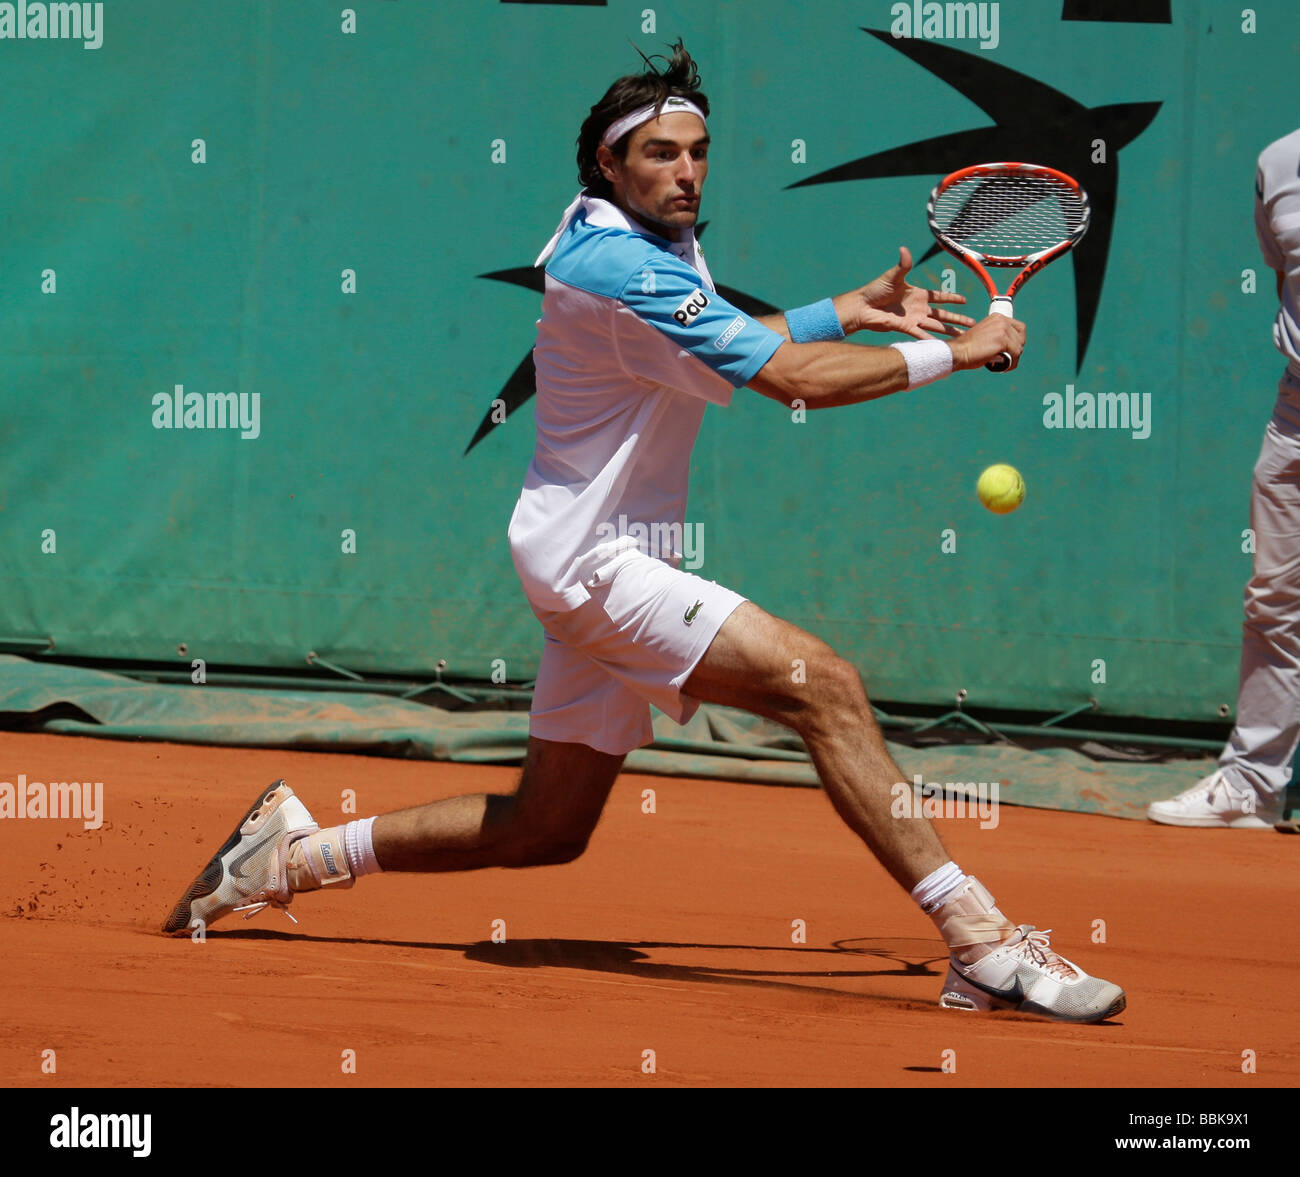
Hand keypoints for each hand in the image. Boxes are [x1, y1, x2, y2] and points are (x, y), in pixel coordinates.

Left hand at [835, 246, 975, 337]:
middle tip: (972, 324)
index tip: (964, 301)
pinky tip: (942, 347)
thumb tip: (904, 249)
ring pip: (936, 327)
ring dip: (950, 332)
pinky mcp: (906, 328)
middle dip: (957, 319)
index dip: (952, 298)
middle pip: (943, 315)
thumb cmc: (876, 289)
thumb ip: (903, 264)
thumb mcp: (893, 276)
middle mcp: (918, 308)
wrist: (863, 307)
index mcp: (918, 294)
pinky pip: (922, 336)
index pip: (940, 297)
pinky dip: (931, 341)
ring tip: (963, 337)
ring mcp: (914, 319)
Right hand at [947, 313, 1025, 370]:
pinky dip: (1012, 363)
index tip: (1012, 350)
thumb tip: (1013, 348)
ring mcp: (1003, 329)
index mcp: (997, 317)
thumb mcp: (985, 336)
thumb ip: (997, 337)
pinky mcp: (1003, 340)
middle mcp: (1002, 320)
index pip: (1019, 327)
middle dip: (1017, 349)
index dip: (1018, 340)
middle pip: (1021, 337)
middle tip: (1009, 359)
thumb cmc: (967, 349)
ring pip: (1019, 347)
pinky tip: (1005, 367)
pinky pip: (1015, 354)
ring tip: (1005, 365)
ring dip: (1014, 358)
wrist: (958, 352)